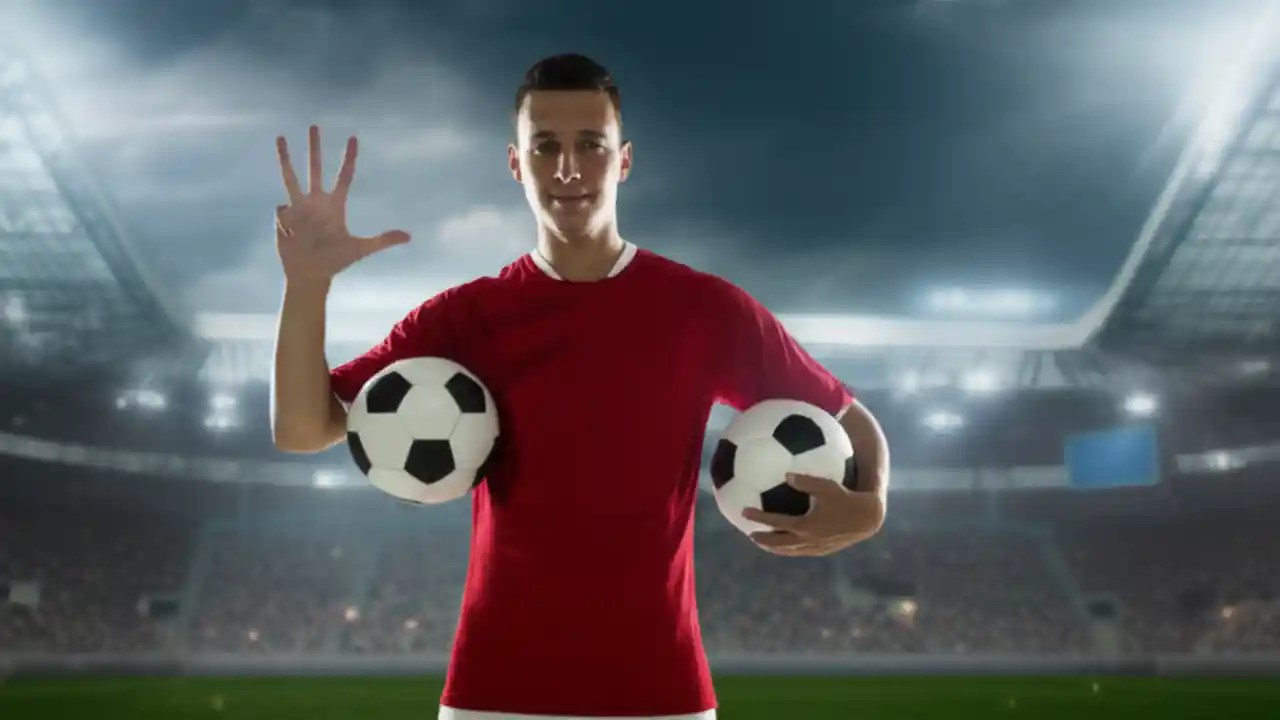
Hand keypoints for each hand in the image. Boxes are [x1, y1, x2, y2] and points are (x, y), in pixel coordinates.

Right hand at [275, 125, 409, 283]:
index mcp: (335, 205)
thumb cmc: (335, 261)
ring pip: (291, 175)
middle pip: (316, 168)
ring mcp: (298, 207)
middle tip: (315, 125)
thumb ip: (383, 240)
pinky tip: (292, 237)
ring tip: (280, 136)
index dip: (349, 157)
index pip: (344, 176)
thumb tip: (409, 236)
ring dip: (286, 157)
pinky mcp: (284, 215)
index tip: (353, 138)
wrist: (309, 274)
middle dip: (315, 147)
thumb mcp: (360, 249)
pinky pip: (283, 211)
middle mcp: (316, 201)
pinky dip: (288, 224)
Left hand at [744, 473, 884, 556]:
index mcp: (805, 525)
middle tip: (749, 534)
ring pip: (789, 551)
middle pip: (778, 544)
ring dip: (774, 547)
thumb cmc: (846, 497)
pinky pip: (801, 551)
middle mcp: (807, 540)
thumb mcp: (826, 486)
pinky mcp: (823, 550)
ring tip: (764, 543)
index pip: (775, 523)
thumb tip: (785, 474)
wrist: (867, 519)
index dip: (758, 518)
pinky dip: (789, 548)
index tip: (744, 512)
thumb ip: (805, 481)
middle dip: (762, 540)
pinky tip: (787, 542)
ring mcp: (815, 547)